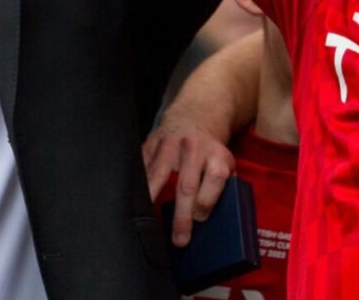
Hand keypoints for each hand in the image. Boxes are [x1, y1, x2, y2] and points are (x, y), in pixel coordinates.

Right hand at [142, 121, 235, 247]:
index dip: (207, 201)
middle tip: (179, 240)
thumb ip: (224, 187)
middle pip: (187, 185)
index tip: (200, 219)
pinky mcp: (151, 144)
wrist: (194, 117)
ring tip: (148, 225)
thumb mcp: (224, 164)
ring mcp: (170, 145)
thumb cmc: (209, 152)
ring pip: (158, 177)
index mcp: (216, 155)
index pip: (215, 179)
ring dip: (153, 203)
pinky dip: (137, 188)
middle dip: (182, 216)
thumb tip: (217, 223)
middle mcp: (194, 149)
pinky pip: (141, 169)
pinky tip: (134, 205)